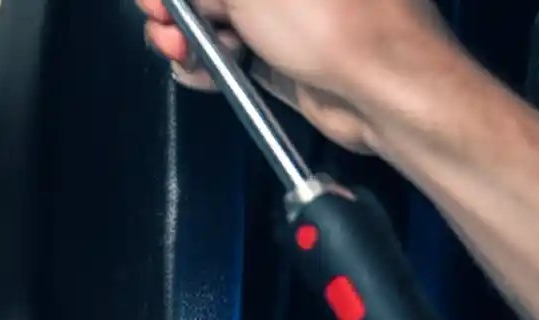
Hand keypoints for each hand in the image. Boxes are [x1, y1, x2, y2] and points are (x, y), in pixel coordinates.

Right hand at [137, 0, 454, 153]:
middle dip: (179, 7)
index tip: (157, 3)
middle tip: (160, 22)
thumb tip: (192, 0)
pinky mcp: (282, 55)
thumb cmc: (328, 21)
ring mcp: (286, 15)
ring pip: (216, 20)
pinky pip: (232, 53)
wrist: (382, 91)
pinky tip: (198, 70)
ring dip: (188, 36)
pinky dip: (209, 63)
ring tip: (180, 52)